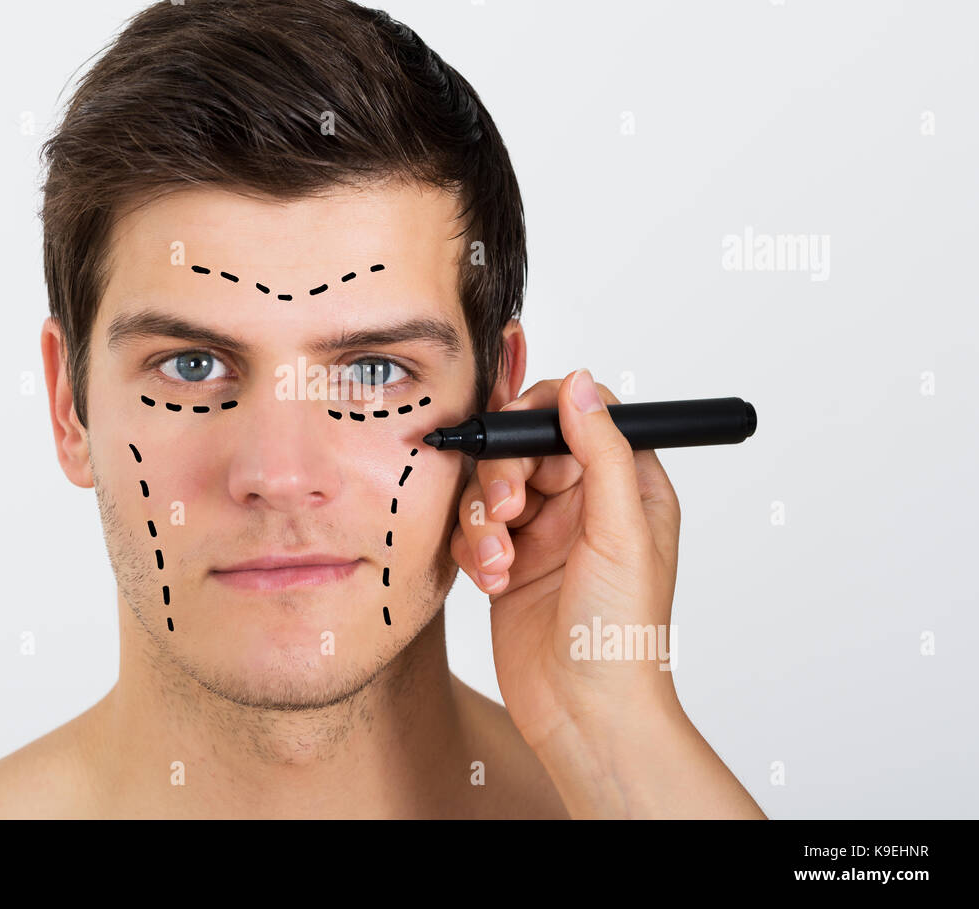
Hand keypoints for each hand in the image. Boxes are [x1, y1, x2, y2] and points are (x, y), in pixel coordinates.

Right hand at [448, 368, 682, 750]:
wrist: (584, 714)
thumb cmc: (621, 635)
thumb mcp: (621, 533)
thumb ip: (602, 453)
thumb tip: (581, 384)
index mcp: (627, 487)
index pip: (580, 416)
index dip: (542, 416)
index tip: (518, 436)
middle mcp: (583, 504)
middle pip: (525, 447)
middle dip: (504, 475)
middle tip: (507, 511)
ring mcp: (542, 534)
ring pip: (491, 486)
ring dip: (484, 519)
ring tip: (500, 559)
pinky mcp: (506, 562)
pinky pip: (471, 529)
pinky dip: (474, 550)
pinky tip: (494, 582)